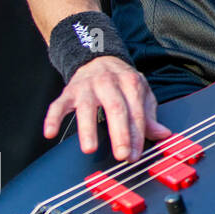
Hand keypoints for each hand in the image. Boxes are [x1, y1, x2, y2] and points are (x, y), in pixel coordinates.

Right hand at [43, 57, 171, 160]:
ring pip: (87, 108)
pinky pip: (57, 106)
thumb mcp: (141, 93)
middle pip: (116, 109)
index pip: (136, 113)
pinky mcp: (68, 92)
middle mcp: (108, 83)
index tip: (136, 155)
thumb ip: (150, 115)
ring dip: (88, 129)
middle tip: (122, 155)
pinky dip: (52, 119)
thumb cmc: (122, 81)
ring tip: (89, 149)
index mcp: (131, 83)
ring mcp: (87, 87)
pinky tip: (50, 133)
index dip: (137, 135)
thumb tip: (164, 134)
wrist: (98, 58)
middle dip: (120, 134)